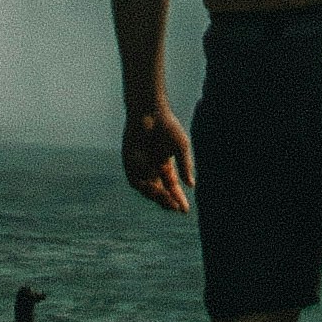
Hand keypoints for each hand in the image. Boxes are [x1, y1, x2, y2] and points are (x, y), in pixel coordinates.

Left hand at [122, 95, 194, 213]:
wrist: (149, 111)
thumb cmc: (167, 126)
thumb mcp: (181, 147)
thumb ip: (185, 165)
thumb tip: (192, 185)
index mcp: (165, 166)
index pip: (172, 187)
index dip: (178, 199)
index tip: (185, 210)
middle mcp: (152, 169)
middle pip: (159, 192)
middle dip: (167, 201)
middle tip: (175, 207)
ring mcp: (140, 166)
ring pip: (147, 188)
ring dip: (157, 196)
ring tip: (166, 198)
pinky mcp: (129, 162)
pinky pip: (135, 178)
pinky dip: (145, 183)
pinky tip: (154, 183)